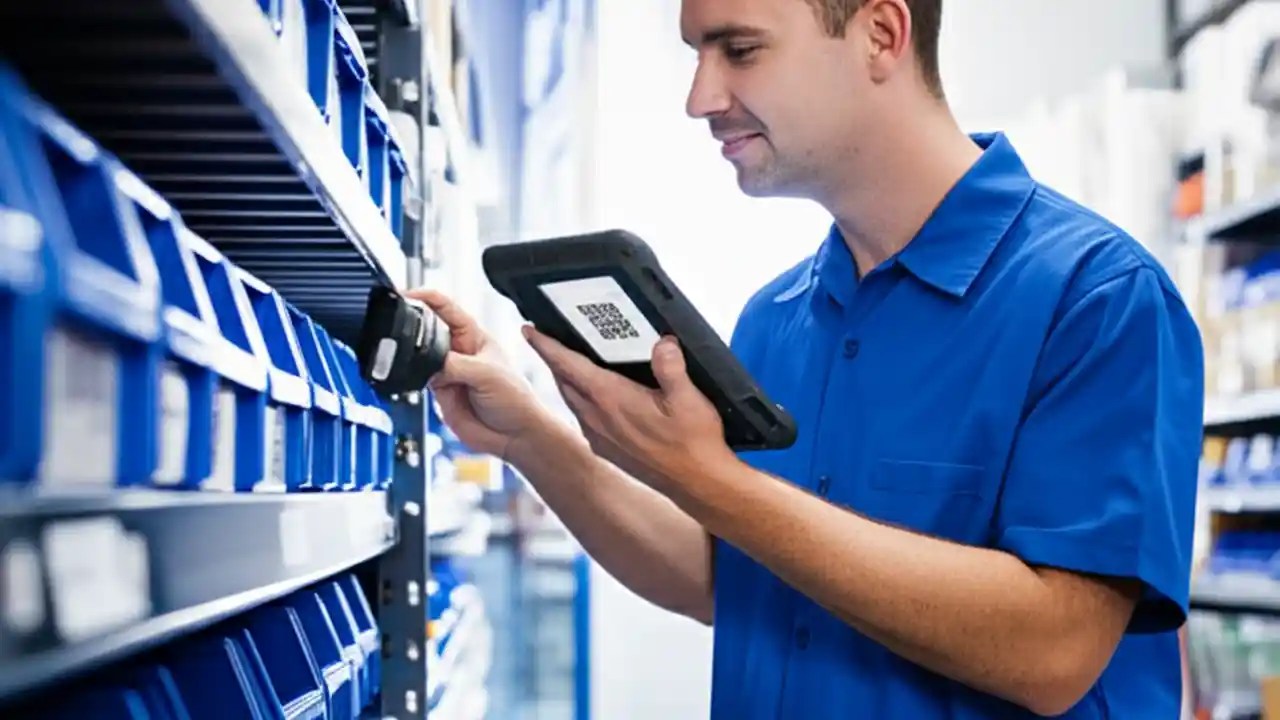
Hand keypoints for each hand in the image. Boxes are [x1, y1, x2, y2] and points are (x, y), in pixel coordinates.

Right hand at [407, 289, 555, 460]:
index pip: (446, 308)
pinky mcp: (440, 391)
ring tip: (413, 360)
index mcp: (474, 336)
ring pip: (420, 355)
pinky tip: (414, 377)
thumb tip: (429, 362)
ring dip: (412, 355)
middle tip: (401, 327)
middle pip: (428, 329)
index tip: (407, 295)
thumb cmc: (516, 400)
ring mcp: (448, 371)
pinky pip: (418, 378)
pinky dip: (412, 377)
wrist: (515, 436)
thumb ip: (455, 365)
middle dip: (413, 325)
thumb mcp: (487, 374)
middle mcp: (459, 351)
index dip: (426, 297)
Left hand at [524, 327, 736, 499]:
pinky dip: (579, 402)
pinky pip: (583, 419)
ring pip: (571, 401)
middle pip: (564, 382)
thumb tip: (662, 343)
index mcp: (612, 399)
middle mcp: (598, 418)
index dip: (546, 346)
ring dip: (566, 381)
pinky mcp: (607, 450)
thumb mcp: (689, 398)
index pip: (568, 365)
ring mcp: (600, 437)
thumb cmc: (694, 443)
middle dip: (554, 360)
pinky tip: (592, 400)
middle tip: (548, 342)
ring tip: (568, 366)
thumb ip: (672, 367)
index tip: (529, 331)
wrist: (698, 484)